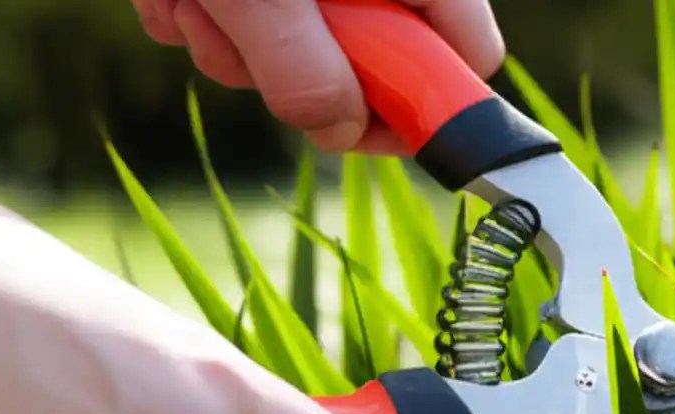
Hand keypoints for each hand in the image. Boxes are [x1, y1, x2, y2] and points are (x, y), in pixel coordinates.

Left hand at [129, 0, 505, 153]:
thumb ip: (305, 72)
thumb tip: (338, 133)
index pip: (464, 61)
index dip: (419, 107)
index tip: (352, 124)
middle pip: (370, 69)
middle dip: (292, 76)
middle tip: (240, 45)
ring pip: (299, 57)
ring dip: (234, 50)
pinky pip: (252, 28)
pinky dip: (210, 20)